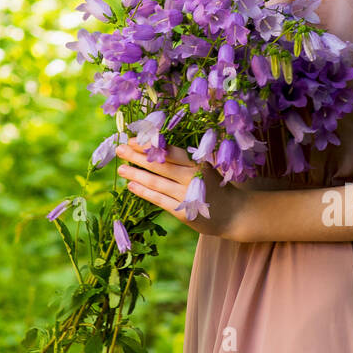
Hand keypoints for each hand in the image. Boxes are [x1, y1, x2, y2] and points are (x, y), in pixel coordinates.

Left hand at [114, 137, 250, 240]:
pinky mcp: (183, 212)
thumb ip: (183, 159)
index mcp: (197, 163)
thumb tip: (154, 146)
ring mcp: (186, 195)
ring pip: (155, 182)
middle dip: (136, 156)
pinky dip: (143, 192)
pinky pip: (158, 199)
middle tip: (119, 149)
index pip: (168, 151)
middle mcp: (191, 177)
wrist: (233, 213)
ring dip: (135, 174)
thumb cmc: (213, 186)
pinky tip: (131, 186)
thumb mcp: (203, 167)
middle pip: (159, 165)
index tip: (131, 139)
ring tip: (121, 168)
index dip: (148, 144)